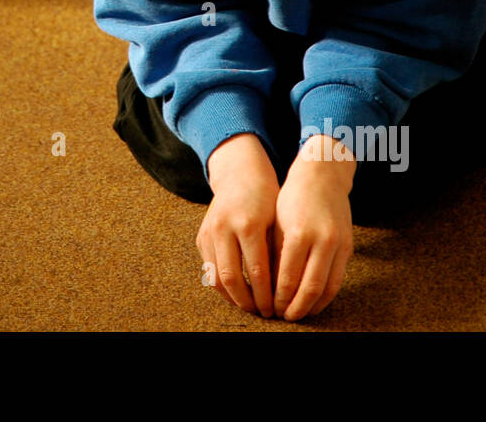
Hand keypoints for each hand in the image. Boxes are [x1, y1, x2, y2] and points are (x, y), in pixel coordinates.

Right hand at [196, 134, 280, 317]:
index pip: (256, 271)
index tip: (276, 308)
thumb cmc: (267, 196)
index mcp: (248, 223)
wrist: (240, 173)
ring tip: (251, 306)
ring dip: (233, 297)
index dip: (265, 294)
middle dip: (248, 301)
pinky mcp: (201, 236)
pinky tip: (238, 293)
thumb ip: (276, 252)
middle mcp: (224, 227)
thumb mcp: (277, 220)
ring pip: (216, 277)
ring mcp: (209, 231)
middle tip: (263, 313)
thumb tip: (284, 290)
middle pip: (231, 278)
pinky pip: (209, 268)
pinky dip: (222, 285)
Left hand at [273, 135, 354, 320]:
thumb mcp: (277, 221)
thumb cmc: (292, 197)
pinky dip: (327, 295)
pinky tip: (314, 302)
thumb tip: (267, 286)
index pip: (288, 276)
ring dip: (313, 306)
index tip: (270, 307)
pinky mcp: (349, 247)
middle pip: (310, 287)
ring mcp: (339, 244)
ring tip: (299, 315)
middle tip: (283, 317)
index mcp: (298, 232)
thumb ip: (274, 253)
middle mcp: (322, 239)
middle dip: (295, 307)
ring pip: (328, 287)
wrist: (323, 175)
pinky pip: (338, 279)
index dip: (279, 297)